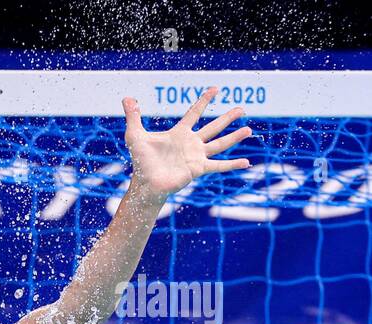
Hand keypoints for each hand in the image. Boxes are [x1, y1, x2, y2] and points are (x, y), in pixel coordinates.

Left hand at [123, 87, 251, 196]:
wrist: (145, 184)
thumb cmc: (140, 162)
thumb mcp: (135, 136)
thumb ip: (133, 117)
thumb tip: (126, 98)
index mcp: (179, 134)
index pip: (195, 113)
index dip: (204, 101)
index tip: (215, 89)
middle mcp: (190, 144)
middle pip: (213, 127)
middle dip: (227, 118)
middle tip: (242, 109)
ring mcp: (196, 157)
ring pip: (220, 144)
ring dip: (234, 137)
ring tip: (249, 130)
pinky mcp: (198, 169)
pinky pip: (219, 166)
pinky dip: (232, 165)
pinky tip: (246, 162)